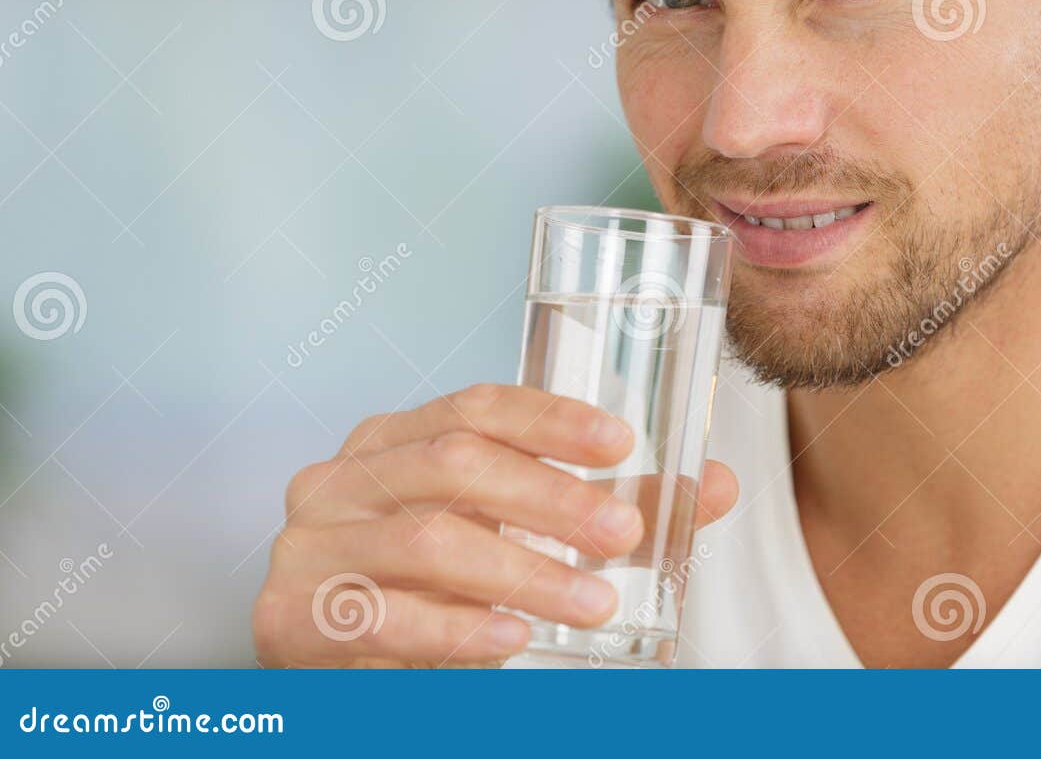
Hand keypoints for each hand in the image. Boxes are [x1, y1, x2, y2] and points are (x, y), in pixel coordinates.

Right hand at [251, 383, 737, 666]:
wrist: (334, 668)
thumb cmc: (433, 589)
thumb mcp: (513, 540)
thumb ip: (607, 512)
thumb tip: (715, 486)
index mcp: (395, 438)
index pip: (477, 404)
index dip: (552, 418)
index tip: (623, 444)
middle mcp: (344, 477)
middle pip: (456, 463)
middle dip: (551, 498)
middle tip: (624, 536)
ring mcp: (310, 545)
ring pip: (429, 542)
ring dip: (523, 572)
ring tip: (592, 600)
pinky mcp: (292, 616)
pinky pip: (384, 617)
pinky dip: (458, 628)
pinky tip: (512, 637)